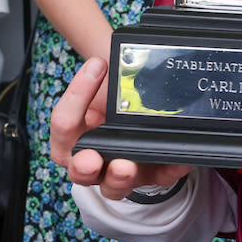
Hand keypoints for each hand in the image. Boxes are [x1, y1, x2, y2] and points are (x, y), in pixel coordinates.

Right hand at [50, 57, 190, 199]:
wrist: (139, 93)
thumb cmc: (114, 88)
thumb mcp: (105, 76)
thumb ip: (102, 70)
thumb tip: (107, 56)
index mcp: (73, 134)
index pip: (64, 122)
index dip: (77, 94)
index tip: (97, 65)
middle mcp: (92, 158)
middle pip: (80, 171)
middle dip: (84, 166)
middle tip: (91, 158)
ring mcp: (119, 170)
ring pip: (113, 186)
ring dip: (118, 177)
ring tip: (126, 167)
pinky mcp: (149, 174)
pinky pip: (159, 178)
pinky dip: (167, 171)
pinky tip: (177, 161)